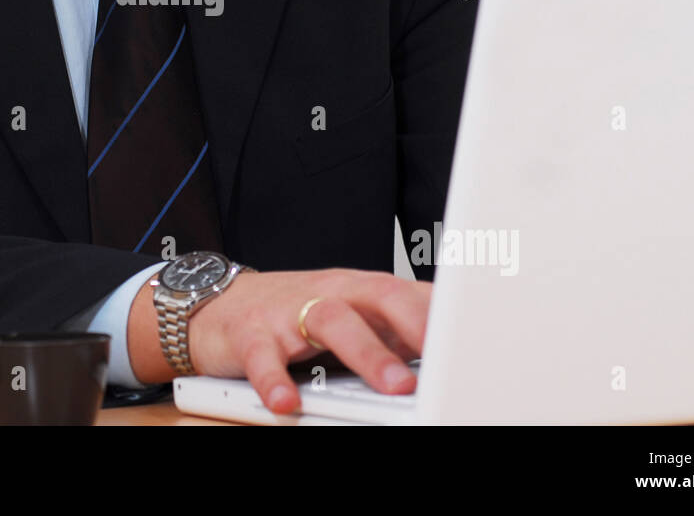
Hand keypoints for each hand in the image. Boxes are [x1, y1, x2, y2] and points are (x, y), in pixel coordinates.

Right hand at [187, 268, 429, 414]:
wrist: (216, 304)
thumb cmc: (293, 314)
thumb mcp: (348, 315)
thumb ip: (393, 331)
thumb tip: (453, 352)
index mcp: (359, 290)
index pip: (408, 292)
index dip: (442, 313)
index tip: (477, 337)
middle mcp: (329, 294)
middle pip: (378, 297)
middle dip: (414, 325)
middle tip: (445, 359)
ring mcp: (289, 312)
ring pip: (332, 322)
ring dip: (367, 354)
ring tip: (395, 388)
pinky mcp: (250, 334)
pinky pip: (264, 356)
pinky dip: (276, 379)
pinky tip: (287, 403)